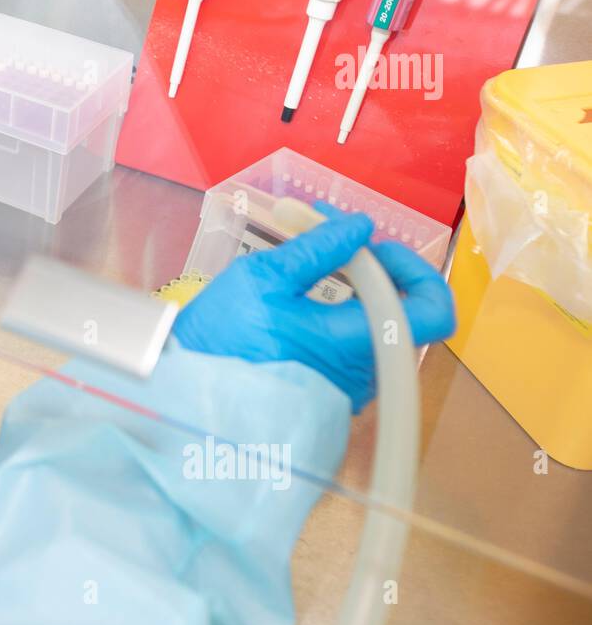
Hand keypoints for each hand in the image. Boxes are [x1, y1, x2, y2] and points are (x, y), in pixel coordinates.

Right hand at [172, 204, 455, 409]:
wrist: (191, 397)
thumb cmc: (223, 338)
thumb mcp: (262, 278)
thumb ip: (317, 249)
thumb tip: (359, 227)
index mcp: (354, 342)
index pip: (433, 311)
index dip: (416, 270)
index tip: (376, 249)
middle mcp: (365, 372)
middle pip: (404, 315)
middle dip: (377, 272)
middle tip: (339, 247)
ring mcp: (350, 389)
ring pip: (378, 330)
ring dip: (358, 293)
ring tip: (315, 269)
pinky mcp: (332, 395)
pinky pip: (355, 349)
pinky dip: (342, 317)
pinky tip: (305, 302)